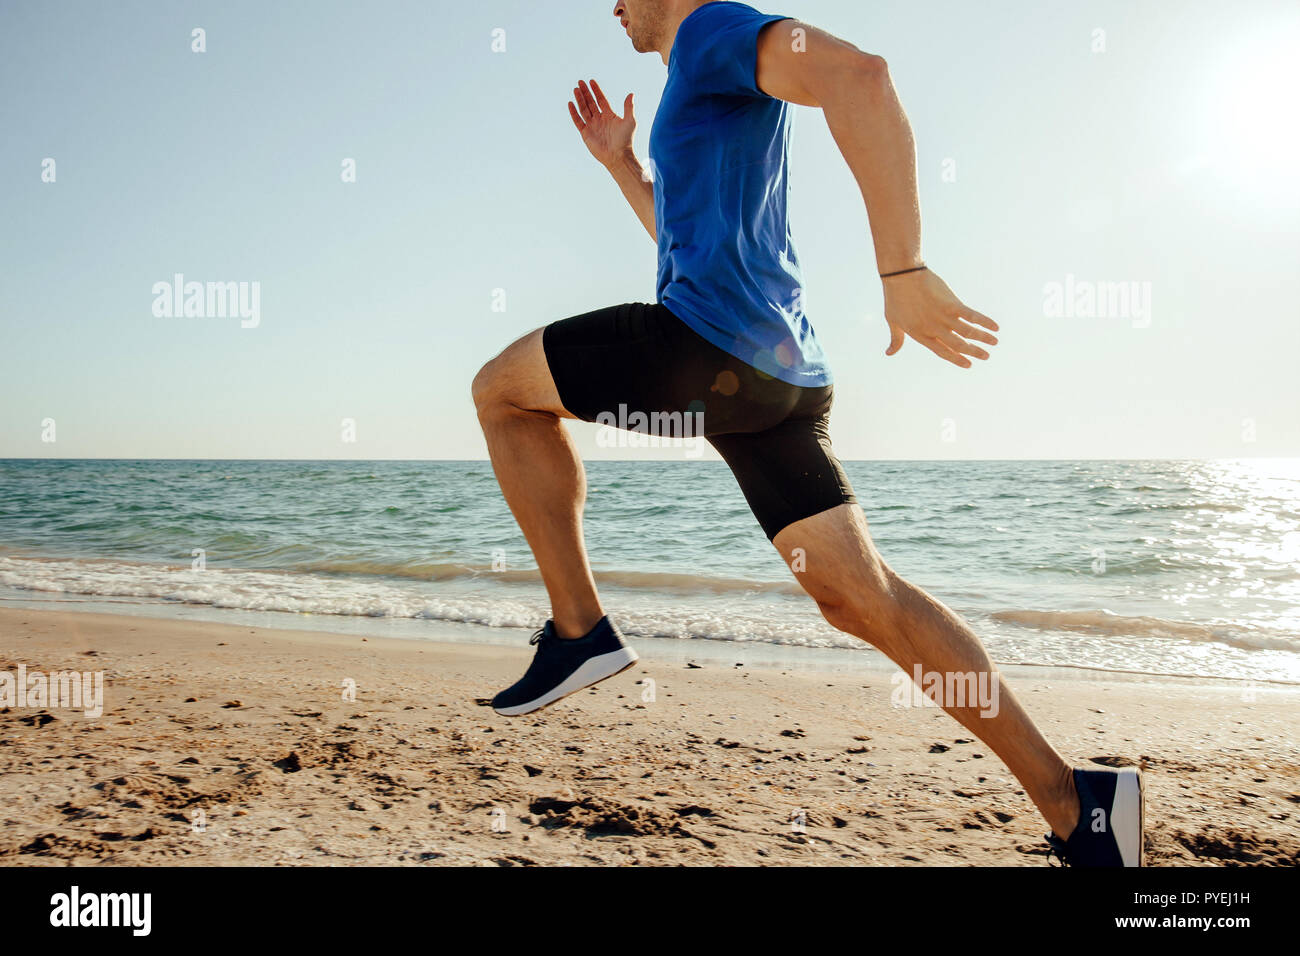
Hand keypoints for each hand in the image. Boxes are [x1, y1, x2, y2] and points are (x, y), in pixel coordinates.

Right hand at [568, 79, 635, 169]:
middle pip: (590, 103)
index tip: (591, 81)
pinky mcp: (586, 133)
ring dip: (580, 99)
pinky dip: (574, 112)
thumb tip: (631, 94)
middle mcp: (600, 119)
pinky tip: (571, 103)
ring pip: (584, 109)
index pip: (601, 100)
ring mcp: (592, 126)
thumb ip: (629, 107)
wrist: (618, 155)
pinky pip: (578, 121)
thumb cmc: (625, 140)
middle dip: (586, 92)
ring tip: (576, 89)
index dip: (596, 91)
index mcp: (609, 115)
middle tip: (581, 82)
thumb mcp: (630, 121)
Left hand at [882, 269, 998, 367]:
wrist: (902, 276)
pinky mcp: (951, 304)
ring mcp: (943, 318)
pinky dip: (984, 322)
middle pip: (958, 345)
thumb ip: (896, 339)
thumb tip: (889, 353)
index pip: (942, 351)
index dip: (956, 358)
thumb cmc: (895, 297)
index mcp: (921, 335)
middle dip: (974, 352)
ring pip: (968, 333)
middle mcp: (934, 329)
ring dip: (983, 338)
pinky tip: (995, 327)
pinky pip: (972, 316)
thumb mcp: (893, 321)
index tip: (968, 364)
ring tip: (995, 343)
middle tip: (986, 356)